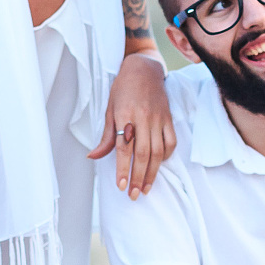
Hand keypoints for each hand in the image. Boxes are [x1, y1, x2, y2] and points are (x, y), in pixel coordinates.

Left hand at [91, 51, 175, 198]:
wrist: (144, 69)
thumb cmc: (123, 89)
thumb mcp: (109, 109)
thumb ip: (106, 136)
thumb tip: (93, 157)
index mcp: (125, 114)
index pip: (124, 147)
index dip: (123, 168)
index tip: (121, 186)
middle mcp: (143, 117)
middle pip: (142, 153)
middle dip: (138, 177)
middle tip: (134, 195)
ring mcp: (158, 118)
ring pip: (158, 151)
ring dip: (152, 172)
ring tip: (146, 188)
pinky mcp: (169, 118)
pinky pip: (171, 142)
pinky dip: (166, 156)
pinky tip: (158, 166)